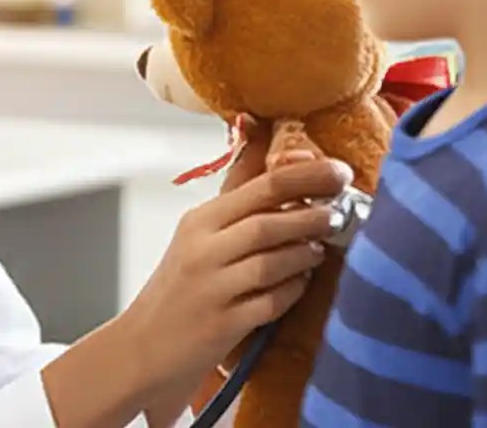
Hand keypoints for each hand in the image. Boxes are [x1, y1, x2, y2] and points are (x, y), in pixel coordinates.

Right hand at [126, 118, 351, 409]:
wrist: (145, 345)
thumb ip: (239, 194)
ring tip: (319, 249)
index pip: (260, 185)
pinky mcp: (222, 324)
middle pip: (267, 223)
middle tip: (340, 213)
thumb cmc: (182, 286)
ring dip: (304, 254)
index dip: (307, 176)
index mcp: (198, 221)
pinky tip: (300, 283)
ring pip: (272, 263)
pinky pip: (271, 303)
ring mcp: (211, 289)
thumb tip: (273, 141)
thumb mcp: (199, 235)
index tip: (339, 172)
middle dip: (312, 216)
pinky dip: (293, 291)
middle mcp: (201, 251)